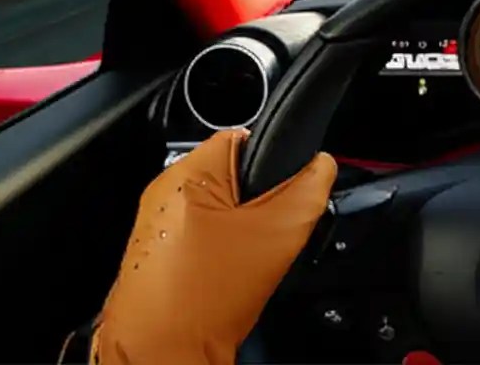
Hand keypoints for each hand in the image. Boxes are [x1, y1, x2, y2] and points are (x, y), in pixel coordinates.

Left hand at [91, 130, 335, 364]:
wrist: (159, 356)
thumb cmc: (203, 299)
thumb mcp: (276, 236)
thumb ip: (306, 192)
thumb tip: (322, 163)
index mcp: (186, 173)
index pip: (243, 137)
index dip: (274, 161)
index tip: (286, 194)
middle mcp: (163, 193)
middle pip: (234, 177)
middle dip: (259, 203)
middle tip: (266, 236)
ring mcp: (157, 226)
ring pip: (221, 211)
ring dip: (242, 230)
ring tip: (245, 261)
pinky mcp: (156, 256)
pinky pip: (204, 239)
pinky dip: (221, 253)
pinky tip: (226, 278)